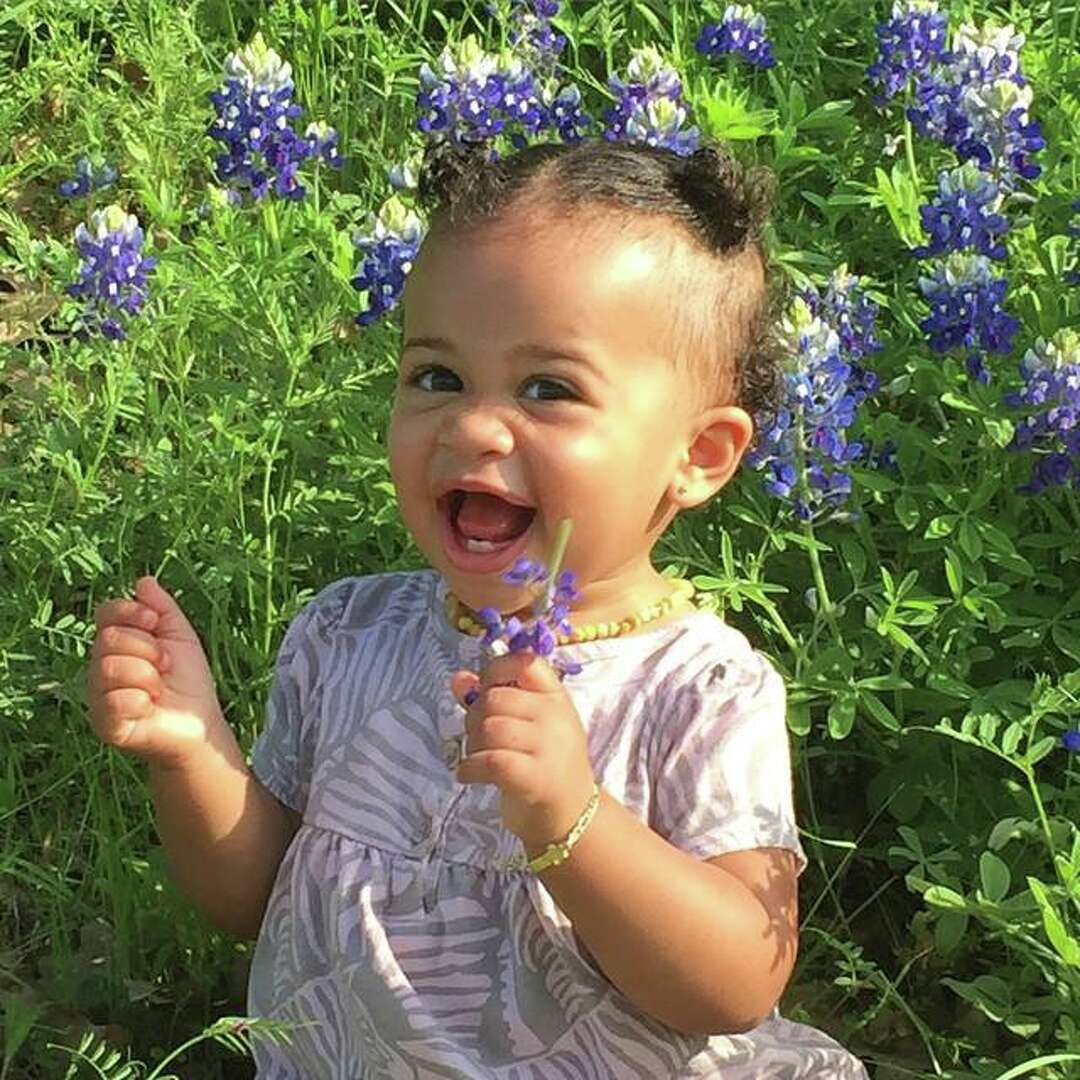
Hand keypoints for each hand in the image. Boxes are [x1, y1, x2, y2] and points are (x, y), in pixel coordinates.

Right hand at [87, 576, 232, 768]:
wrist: (200, 723)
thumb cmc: (188, 680)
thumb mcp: (181, 637)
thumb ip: (163, 609)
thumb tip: (143, 580)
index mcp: (116, 644)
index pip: (105, 613)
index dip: (130, 612)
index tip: (155, 623)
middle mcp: (100, 667)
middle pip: (108, 639)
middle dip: (148, 649)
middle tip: (165, 666)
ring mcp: (98, 696)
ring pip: (109, 668)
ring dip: (146, 676)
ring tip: (158, 690)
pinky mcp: (104, 724)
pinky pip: (114, 701)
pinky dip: (141, 703)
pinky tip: (149, 709)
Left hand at [450, 651, 595, 853]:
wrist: (571, 815)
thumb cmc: (545, 763)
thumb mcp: (527, 724)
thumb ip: (493, 698)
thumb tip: (458, 678)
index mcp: (556, 697)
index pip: (527, 663)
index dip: (496, 671)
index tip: (485, 691)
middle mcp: (556, 716)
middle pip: (495, 699)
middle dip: (474, 717)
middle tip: (477, 737)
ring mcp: (549, 747)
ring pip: (490, 728)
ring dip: (471, 744)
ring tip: (475, 757)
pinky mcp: (536, 777)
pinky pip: (491, 760)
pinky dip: (470, 767)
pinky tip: (467, 774)